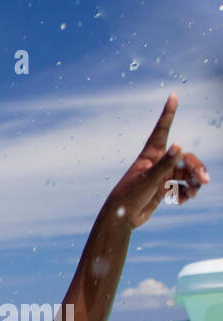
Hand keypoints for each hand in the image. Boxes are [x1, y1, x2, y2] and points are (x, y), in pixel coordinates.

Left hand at [104, 95, 208, 229]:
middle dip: (196, 169)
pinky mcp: (164, 187)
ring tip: (194, 192)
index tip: (173, 95)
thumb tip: (179, 146)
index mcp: (151, 155)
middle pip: (185, 158)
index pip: (162, 129)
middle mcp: (158, 162)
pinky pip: (182, 186)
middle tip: (204, 180)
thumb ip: (165, 163)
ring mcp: (162, 175)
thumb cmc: (130, 196)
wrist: (121, 219)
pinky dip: (186, 192)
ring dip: (194, 182)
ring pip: (186, 173)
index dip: (168, 113)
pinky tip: (184, 200)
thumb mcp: (148, 179)